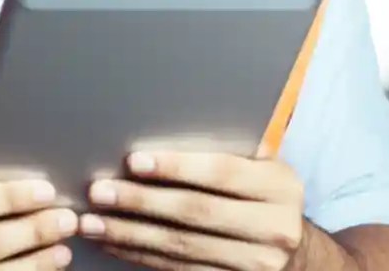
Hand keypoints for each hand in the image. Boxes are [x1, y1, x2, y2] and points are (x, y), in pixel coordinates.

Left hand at [80, 151, 306, 270]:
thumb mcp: (260, 168)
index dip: (176, 166)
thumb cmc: (261, 195)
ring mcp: (257, 264)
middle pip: (196, 212)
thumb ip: (224, 152)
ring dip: (130, 234)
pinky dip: (140, 256)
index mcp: (280, 186)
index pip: (221, 172)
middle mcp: (275, 228)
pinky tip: (114, 243)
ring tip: (93, 221)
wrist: (295, 252)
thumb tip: (155, 131)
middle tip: (100, 191)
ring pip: (182, 247)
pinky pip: (179, 270)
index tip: (134, 161)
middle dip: (142, 201)